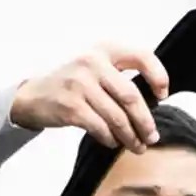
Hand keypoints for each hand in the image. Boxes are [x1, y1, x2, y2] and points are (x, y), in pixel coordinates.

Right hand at [10, 43, 170, 152]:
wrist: (33, 96)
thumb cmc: (72, 85)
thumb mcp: (95, 68)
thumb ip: (120, 77)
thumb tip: (153, 103)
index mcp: (104, 49)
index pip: (142, 56)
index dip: (158, 76)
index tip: (162, 96)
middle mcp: (92, 62)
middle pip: (131, 96)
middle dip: (145, 122)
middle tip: (152, 137)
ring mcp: (80, 84)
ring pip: (117, 117)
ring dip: (131, 136)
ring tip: (137, 146)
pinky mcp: (71, 106)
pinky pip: (100, 127)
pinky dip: (111, 138)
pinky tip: (114, 142)